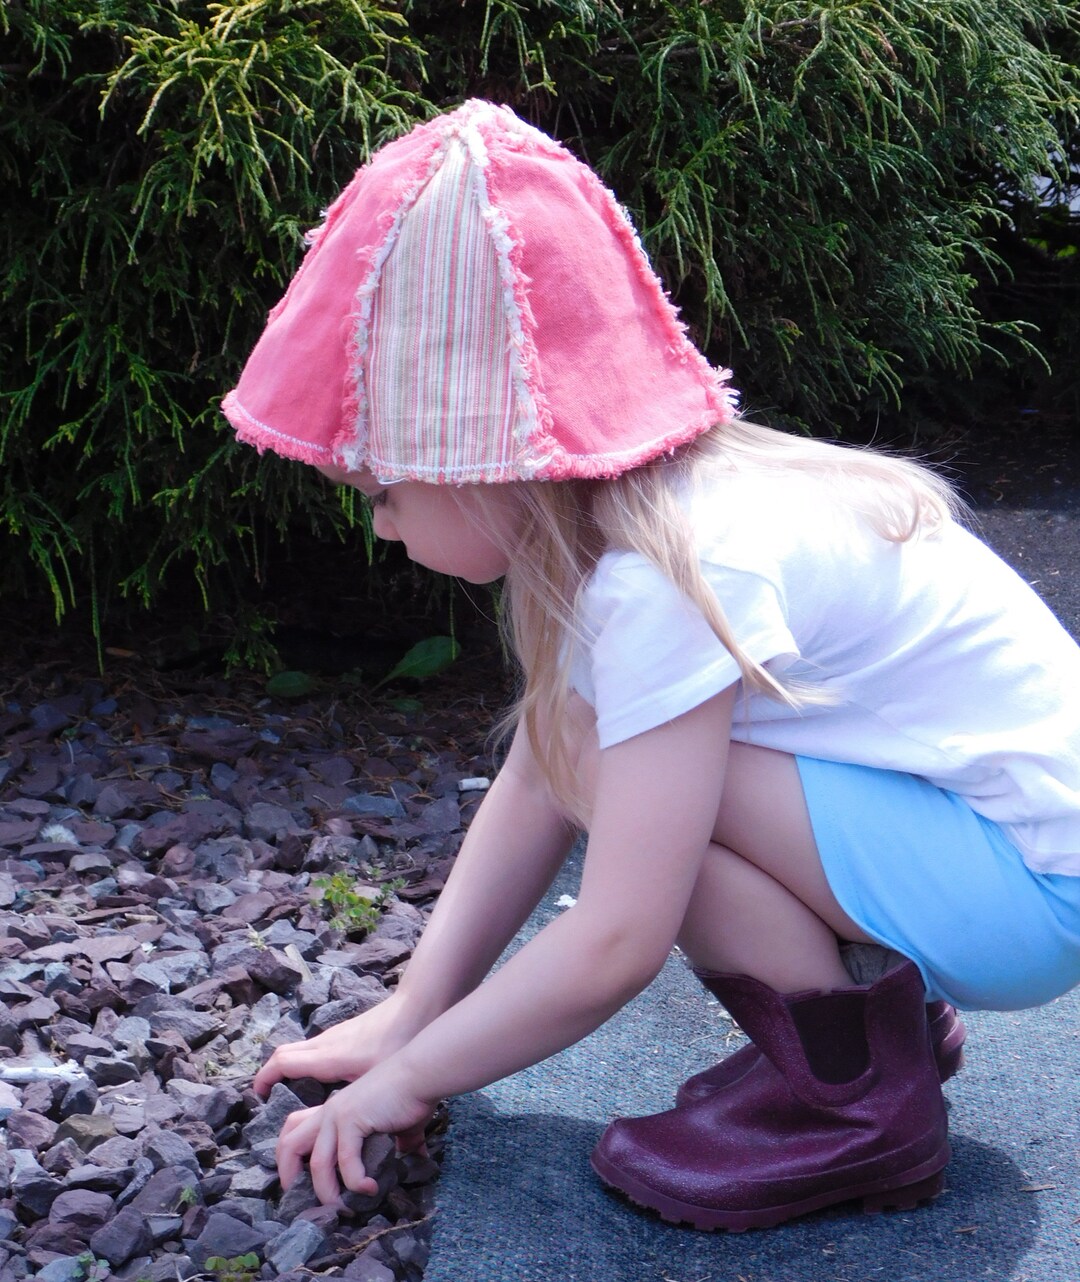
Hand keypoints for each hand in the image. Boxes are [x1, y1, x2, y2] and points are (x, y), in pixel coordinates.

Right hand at [253, 993, 418, 1097]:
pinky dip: (306, 1060)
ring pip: (299, 1048)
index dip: (265, 1080)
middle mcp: (326, 1043)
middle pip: (283, 1053)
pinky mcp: (347, 1032)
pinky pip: (314, 1046)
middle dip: (270, 1074)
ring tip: (290, 1092)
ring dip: (287, 1067)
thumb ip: (375, 1113)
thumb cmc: (400, 1041)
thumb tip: (389, 1149)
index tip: (260, 1098)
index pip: (283, 1063)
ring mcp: (336, 1034)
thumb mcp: (382, 1080)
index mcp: (329, 1057)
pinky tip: (322, 1077)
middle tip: (268, 1097)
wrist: (418, 1005)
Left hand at [277, 1063, 434, 1206]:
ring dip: (327, 1192)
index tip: (303, 1185)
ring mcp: (337, 1114)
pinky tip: (370, 1188)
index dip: (290, 1160)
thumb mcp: (398, 1123)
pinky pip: (346, 1160)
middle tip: (307, 1202)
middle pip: (288, 1145)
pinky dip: (355, 1181)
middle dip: (289, 1177)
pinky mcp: (352, 1119)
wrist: (420, 1074)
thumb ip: (401, 1142)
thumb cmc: (411, 1094)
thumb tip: (417, 1157)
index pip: (295, 1131)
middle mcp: (328, 1112)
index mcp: (333, 1111)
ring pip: (316, 1163)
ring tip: (343, 1207)